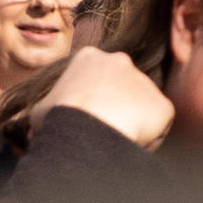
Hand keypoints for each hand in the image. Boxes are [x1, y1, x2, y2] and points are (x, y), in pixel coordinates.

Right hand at [33, 42, 171, 146]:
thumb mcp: (42, 110)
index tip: (86, 118)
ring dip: (132, 124)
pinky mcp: (162, 104)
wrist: (87, 129)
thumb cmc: (59, 118)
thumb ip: (48, 109)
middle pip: (121, 89)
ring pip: (141, 108)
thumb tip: (40, 126)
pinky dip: (149, 137)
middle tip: (103, 129)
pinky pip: (158, 125)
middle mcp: (121, 61)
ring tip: (115, 140)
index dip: (92, 101)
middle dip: (116, 107)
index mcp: (90, 57)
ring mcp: (144, 81)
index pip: (96, 78)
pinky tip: (130, 145)